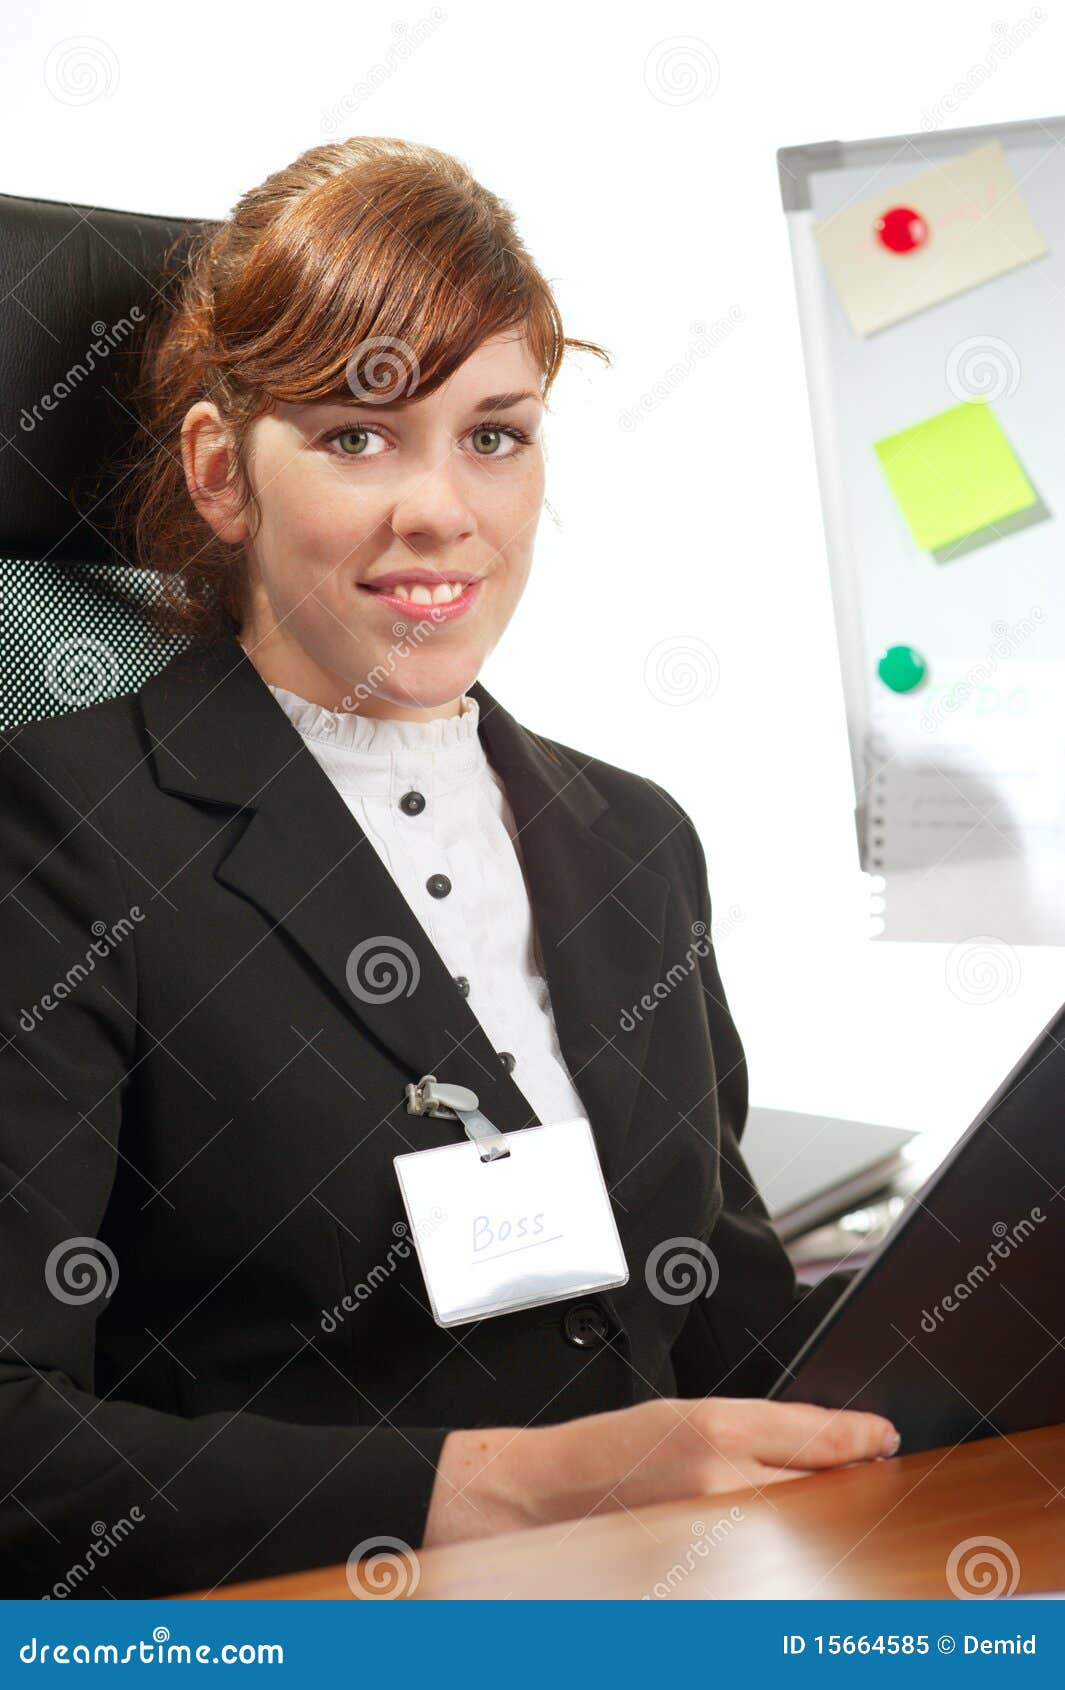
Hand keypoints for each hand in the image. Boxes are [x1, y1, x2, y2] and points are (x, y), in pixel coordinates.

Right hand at [422, 1396, 900, 1548]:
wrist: (542, 1502)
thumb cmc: (607, 1455)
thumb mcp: (690, 1413)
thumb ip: (774, 1425)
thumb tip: (858, 1437)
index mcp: (718, 1438)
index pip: (822, 1443)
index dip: (861, 1440)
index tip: (882, 1439)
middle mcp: (723, 1493)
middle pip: (822, 1495)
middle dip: (844, 1486)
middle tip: (850, 1475)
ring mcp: (718, 1548)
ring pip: (802, 1536)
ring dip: (813, 1527)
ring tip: (784, 1511)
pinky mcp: (708, 1585)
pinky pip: (770, 1571)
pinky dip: (780, 1562)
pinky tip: (764, 1548)